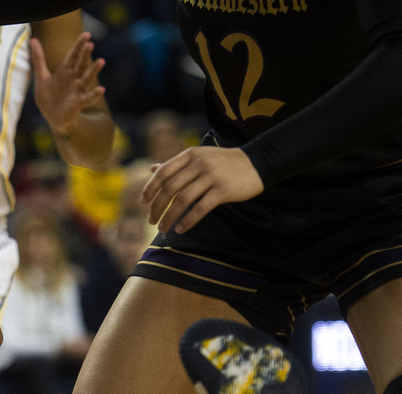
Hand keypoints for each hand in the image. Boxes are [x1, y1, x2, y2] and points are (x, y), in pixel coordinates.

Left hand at [31, 33, 104, 137]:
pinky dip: (94, 94)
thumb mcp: (41, 78)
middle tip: (90, 43)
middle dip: (85, 54)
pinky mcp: (78, 103)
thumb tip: (33, 40)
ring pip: (87, 78)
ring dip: (94, 70)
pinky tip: (102, 89)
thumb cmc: (49, 97)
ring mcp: (77, 90)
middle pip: (81, 64)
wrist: (52, 118)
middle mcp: (74, 79)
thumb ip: (39, 59)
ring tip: (101, 61)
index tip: (86, 34)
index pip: (73, 56)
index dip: (79, 45)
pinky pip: (88, 98)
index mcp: (65, 71)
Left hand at [142, 146, 263, 234]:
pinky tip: (180, 229)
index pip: (163, 172)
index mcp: (190, 155)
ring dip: (169, 217)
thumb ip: (176, 164)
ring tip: (162, 228)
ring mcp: (212, 176)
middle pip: (170, 188)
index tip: (143, 203)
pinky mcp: (223, 190)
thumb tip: (152, 168)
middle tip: (151, 221)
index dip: (150, 188)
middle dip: (157, 207)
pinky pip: (200, 209)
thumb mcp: (199, 157)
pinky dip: (188, 221)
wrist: (257, 162)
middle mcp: (199, 164)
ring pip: (182, 200)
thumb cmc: (224, 162)